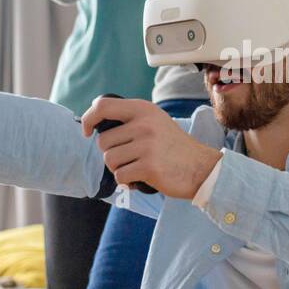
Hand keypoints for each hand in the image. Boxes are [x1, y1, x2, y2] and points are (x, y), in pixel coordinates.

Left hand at [80, 95, 220, 198]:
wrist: (201, 168)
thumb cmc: (172, 147)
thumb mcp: (154, 122)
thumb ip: (129, 119)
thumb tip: (93, 123)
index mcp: (143, 109)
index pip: (102, 106)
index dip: (88, 119)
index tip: (87, 131)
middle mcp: (144, 124)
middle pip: (102, 142)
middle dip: (111, 154)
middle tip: (130, 157)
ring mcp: (147, 145)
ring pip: (109, 160)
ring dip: (119, 168)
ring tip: (137, 167)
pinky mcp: (149, 167)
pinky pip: (120, 176)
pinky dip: (127, 181)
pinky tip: (142, 178)